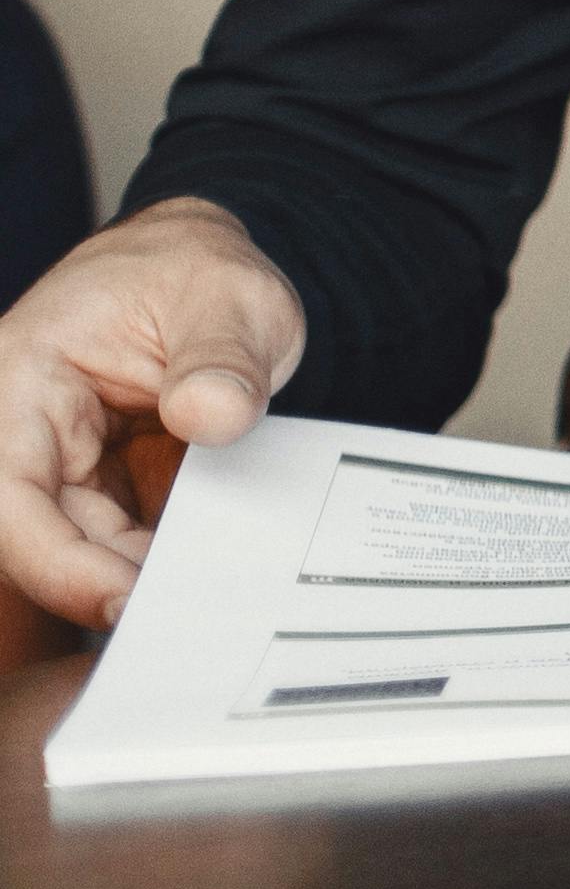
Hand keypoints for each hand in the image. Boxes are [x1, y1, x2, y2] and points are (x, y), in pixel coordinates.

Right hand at [0, 200, 306, 623]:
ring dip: (138, 576)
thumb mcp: (229, 297)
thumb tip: (212, 413)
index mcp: (22, 379)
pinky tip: (209, 574)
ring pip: (79, 547)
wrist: (203, 273)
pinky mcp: (97, 485)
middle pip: (37, 537)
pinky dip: (158, 559)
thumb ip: (222, 358)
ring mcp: (59, 462)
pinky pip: (116, 539)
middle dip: (106, 584)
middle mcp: (24, 429)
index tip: (122, 599)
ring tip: (210, 598)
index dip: (54, 561)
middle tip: (186, 616)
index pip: (10, 492)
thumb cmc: (195, 272)